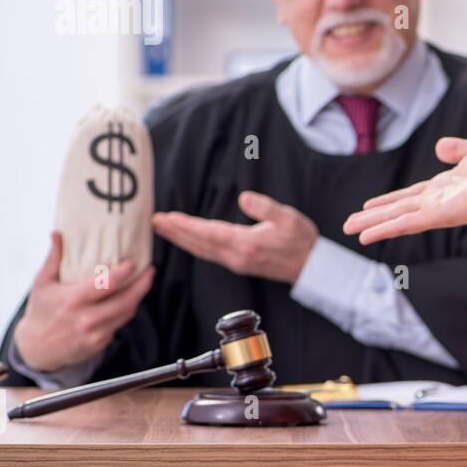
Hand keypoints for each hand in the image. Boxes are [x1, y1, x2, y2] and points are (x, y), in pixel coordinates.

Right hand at [13, 231, 155, 373]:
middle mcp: (86, 318)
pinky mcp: (100, 343)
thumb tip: (57, 233)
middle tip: (150, 271)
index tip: (134, 261)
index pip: (106, 284)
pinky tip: (128, 299)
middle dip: (143, 284)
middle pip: (126, 300)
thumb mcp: (42, 283)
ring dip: (138, 297)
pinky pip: (120, 324)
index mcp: (73, 300)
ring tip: (144, 282)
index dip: (125, 272)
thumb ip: (53, 258)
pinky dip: (126, 310)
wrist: (37, 348)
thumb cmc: (40, 312)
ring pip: (127, 312)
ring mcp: (95, 333)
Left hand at [152, 190, 318, 283]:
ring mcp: (236, 262)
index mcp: (246, 244)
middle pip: (198, 244)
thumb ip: (265, 207)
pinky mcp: (238, 264)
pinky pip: (208, 254)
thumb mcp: (288, 218)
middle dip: (175, 232)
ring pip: (201, 251)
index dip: (186, 225)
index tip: (168, 218)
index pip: (208, 233)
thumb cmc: (302, 241)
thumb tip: (244, 198)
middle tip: (155, 221)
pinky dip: (193, 245)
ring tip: (164, 228)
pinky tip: (187, 240)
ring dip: (181, 239)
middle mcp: (236, 256)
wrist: (312, 267)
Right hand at [343, 137, 466, 243]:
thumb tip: (439, 146)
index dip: (388, 200)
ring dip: (372, 224)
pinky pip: (405, 224)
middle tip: (350, 225)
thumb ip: (458, 149)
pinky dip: (384, 229)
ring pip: (396, 218)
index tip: (369, 205)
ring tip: (349, 229)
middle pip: (398, 209)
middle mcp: (438, 201)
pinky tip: (365, 236)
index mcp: (446, 187)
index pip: (410, 195)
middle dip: (373, 216)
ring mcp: (437, 210)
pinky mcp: (438, 216)